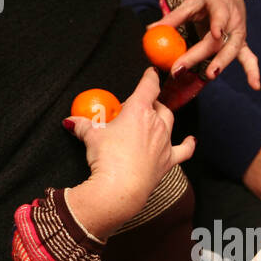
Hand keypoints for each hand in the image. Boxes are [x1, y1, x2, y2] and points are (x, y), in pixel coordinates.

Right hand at [65, 68, 195, 240]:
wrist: (120, 187)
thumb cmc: (107, 158)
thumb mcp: (90, 136)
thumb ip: (81, 125)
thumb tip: (70, 121)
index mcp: (138, 110)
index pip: (148, 86)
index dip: (150, 77)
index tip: (151, 72)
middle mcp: (156, 123)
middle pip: (158, 105)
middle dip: (147, 104)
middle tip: (131, 111)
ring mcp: (165, 141)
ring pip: (169, 121)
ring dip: (162, 118)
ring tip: (150, 122)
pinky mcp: (169, 160)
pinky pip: (184, 149)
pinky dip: (188, 143)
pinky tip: (190, 140)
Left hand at [159, 0, 260, 87]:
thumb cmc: (206, 2)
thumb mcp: (191, 4)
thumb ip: (173, 18)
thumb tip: (150, 29)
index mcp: (221, 4)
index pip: (220, 14)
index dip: (219, 23)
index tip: (216, 34)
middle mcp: (233, 20)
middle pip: (217, 40)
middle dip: (199, 55)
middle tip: (181, 67)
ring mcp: (239, 33)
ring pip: (231, 50)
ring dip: (221, 63)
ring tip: (209, 74)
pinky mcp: (242, 44)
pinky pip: (248, 58)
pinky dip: (252, 71)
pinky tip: (255, 85)